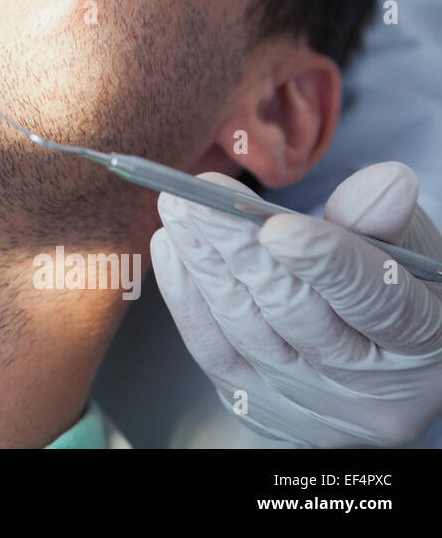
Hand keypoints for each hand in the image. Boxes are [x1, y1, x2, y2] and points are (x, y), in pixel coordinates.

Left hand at [151, 161, 441, 446]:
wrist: (379, 368)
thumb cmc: (399, 293)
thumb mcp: (413, 258)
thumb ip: (389, 223)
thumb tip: (384, 181)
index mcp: (424, 346)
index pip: (375, 302)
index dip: (324, 261)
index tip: (276, 225)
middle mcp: (370, 391)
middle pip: (296, 312)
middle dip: (240, 248)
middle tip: (198, 196)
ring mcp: (310, 406)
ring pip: (246, 329)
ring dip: (204, 263)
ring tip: (177, 208)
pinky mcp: (259, 406)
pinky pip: (213, 351)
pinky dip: (187, 297)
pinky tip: (171, 248)